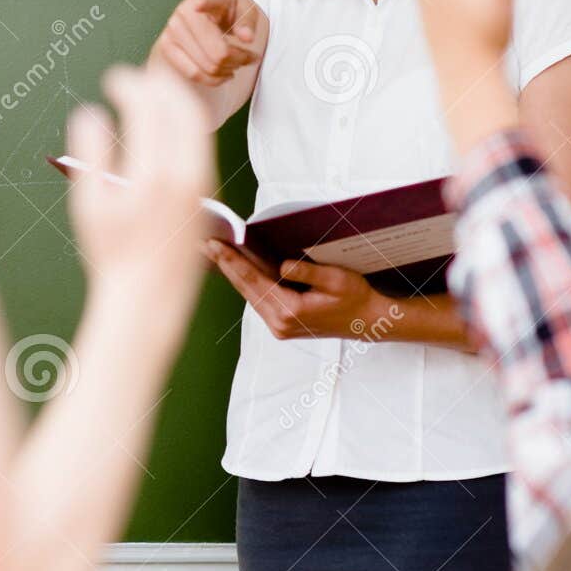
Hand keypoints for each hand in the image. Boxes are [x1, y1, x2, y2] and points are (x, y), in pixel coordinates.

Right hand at [65, 64, 213, 308]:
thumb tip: (89, 113)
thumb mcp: (89, 205)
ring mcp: (201, 185)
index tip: (113, 79)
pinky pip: (200, 144)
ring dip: (174, 100)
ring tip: (150, 92)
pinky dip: (183, 123)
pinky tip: (163, 124)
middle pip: (182, 108)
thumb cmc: (112, 255)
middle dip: (159, 83)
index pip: (149, 109)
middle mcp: (185, 176)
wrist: (149, 297)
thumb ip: (90, 155)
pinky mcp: (206, 194)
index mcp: (154, 175)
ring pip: (196, 126)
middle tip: (135, 76)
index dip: (130, 84)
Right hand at [153, 0, 265, 87]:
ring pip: (205, 67)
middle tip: (249, 58)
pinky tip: (225, 73)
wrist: (208, 13)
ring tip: (238, 64)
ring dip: (227, 70)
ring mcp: (170, 33)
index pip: (203, 3)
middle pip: (215, 52)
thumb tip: (247, 38)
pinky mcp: (167, 49)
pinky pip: (193, 74)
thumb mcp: (245, 9)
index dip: (201, 5)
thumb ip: (248, 22)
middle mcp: (181, 15)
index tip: (199, 5)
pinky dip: (213, 79)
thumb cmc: (228, 10)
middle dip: (237, 60)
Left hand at [207, 246, 387, 340]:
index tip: (214, 245)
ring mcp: (279, 327)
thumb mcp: (335, 279)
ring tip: (214, 253)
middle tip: (203, 243)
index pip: (254, 280)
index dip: (232, 260)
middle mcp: (280, 323)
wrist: (367, 322)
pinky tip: (236, 268)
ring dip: (233, 273)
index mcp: (291, 311)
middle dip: (224, 264)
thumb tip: (281, 264)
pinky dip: (246, 283)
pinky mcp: (282, 325)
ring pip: (249, 295)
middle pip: (245, 288)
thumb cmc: (355, 298)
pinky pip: (258, 300)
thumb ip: (306, 272)